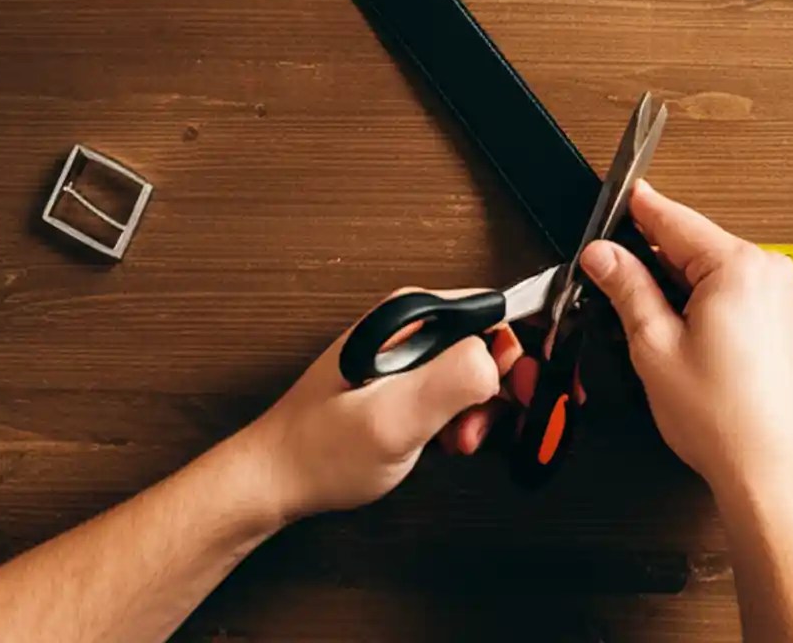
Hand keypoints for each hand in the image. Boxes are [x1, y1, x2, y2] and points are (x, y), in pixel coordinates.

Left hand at [237, 291, 523, 519]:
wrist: (279, 479)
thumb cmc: (322, 452)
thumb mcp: (395, 419)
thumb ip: (451, 381)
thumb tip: (496, 357)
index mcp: (406, 318)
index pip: (491, 313)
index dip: (511, 356)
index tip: (513, 394)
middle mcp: (406, 326)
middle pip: (486, 343)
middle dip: (494, 390)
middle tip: (477, 427)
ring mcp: (402, 353)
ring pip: (472, 371)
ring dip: (476, 411)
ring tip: (454, 440)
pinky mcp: (399, 379)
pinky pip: (450, 389)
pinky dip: (457, 419)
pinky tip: (440, 441)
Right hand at [579, 181, 792, 497]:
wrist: (771, 471)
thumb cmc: (725, 420)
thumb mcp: (653, 344)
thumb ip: (626, 289)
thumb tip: (604, 256)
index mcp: (740, 267)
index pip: (676, 220)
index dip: (638, 211)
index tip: (617, 200)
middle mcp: (770, 274)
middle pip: (695, 246)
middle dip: (652, 260)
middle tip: (610, 278)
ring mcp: (783, 299)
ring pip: (713, 273)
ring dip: (677, 287)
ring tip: (647, 325)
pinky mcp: (785, 324)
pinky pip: (734, 295)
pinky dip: (703, 305)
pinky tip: (680, 336)